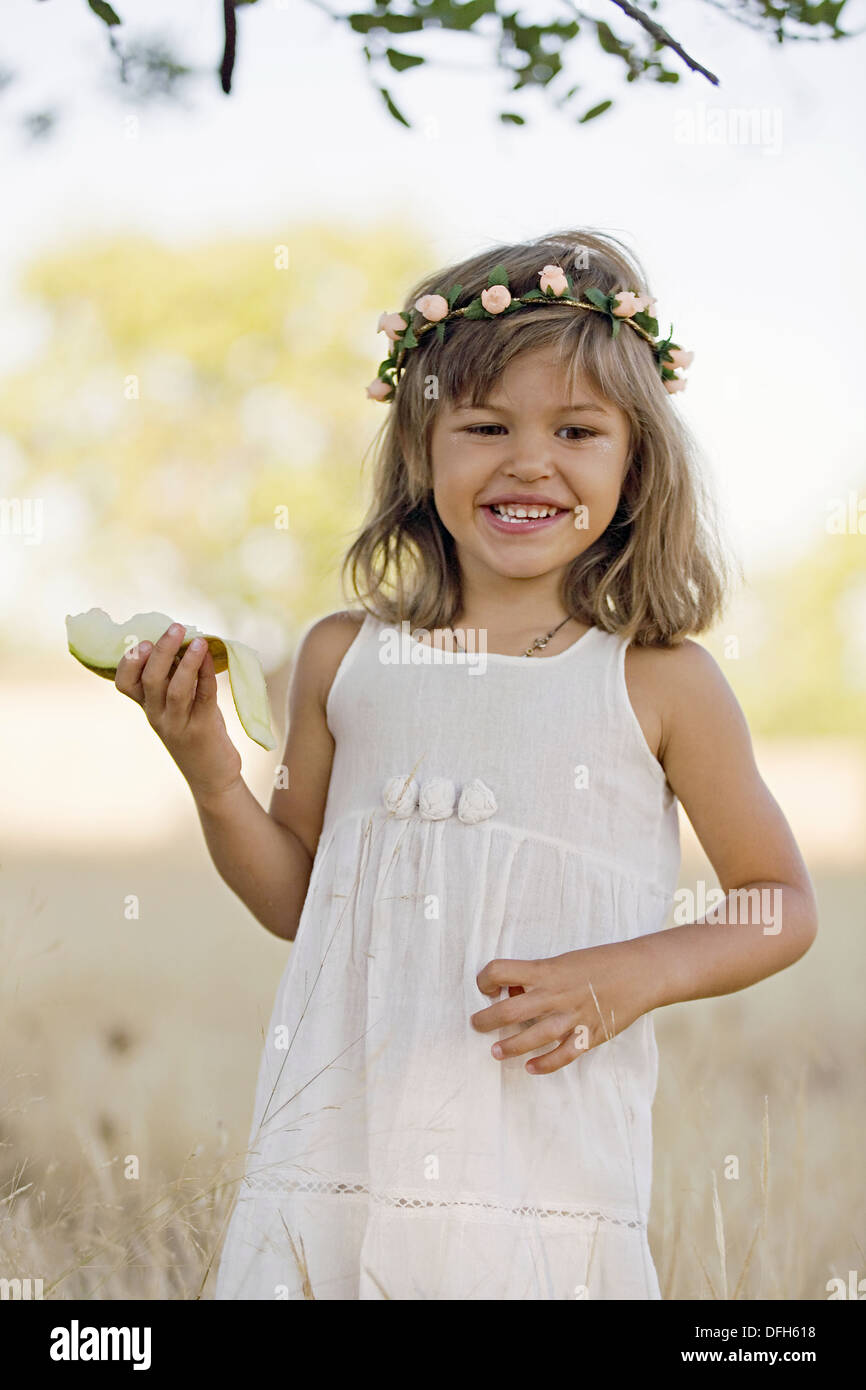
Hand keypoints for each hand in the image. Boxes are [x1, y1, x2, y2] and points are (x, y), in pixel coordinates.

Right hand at [115, 621, 242, 801]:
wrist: (211, 776)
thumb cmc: (195, 732)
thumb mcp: (178, 706)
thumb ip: (175, 679)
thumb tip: (182, 640)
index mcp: (147, 706)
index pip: (124, 683)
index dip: (129, 661)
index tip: (142, 641)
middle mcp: (157, 715)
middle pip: (150, 680)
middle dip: (161, 651)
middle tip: (175, 627)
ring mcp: (178, 724)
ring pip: (175, 689)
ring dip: (186, 661)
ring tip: (198, 640)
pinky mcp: (201, 729)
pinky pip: (203, 697)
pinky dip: (206, 675)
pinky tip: (212, 658)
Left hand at [471, 941, 655, 1075]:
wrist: (641, 972)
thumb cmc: (601, 961)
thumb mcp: (566, 960)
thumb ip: (540, 976)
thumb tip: (515, 990)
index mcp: (547, 970)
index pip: (501, 970)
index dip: (486, 978)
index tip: (485, 987)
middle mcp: (556, 994)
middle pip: (509, 1010)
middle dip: (487, 1020)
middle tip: (477, 1025)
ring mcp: (572, 1017)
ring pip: (532, 1037)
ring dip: (510, 1047)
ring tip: (496, 1052)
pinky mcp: (589, 1035)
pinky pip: (562, 1056)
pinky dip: (544, 1064)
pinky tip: (531, 1068)